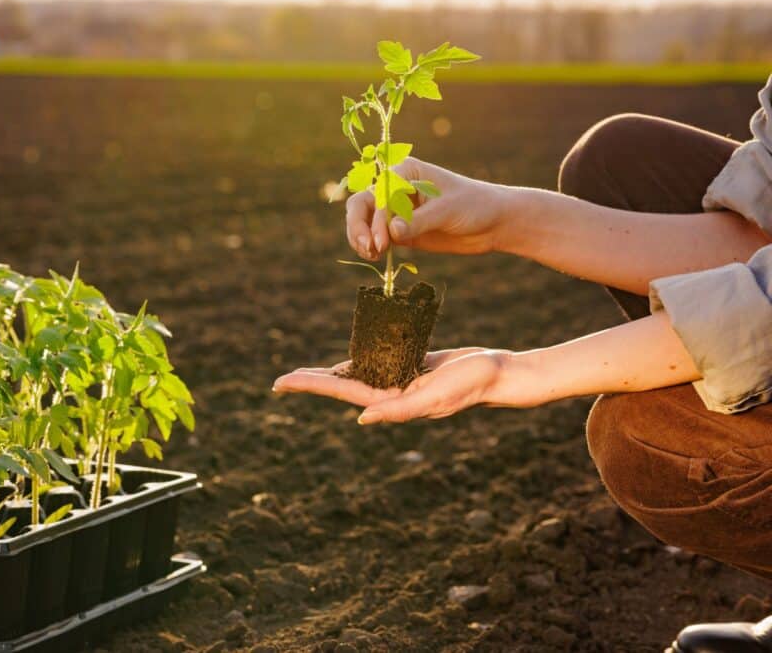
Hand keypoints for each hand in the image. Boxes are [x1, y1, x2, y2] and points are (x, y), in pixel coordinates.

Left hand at [273, 348, 525, 423]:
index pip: (340, 393)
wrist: (497, 373)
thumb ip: (398, 410)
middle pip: (341, 386)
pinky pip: (377, 362)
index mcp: (390, 401)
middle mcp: (390, 394)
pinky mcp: (411, 365)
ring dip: (331, 374)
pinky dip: (358, 359)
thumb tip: (362, 418)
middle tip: (280, 381)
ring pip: (357, 374)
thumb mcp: (433, 398)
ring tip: (304, 374)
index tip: (281, 383)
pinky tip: (345, 359)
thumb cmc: (468, 386)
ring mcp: (400, 380)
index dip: (310, 387)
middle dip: (311, 383)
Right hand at [346, 157, 517, 260]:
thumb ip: (418, 221)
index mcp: (406, 172)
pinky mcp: (399, 230)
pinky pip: (376, 237)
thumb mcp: (447, 210)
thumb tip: (391, 232)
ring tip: (372, 255)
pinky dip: (371, 247)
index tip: (384, 241)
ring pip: (364, 221)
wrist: (493, 223)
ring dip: (361, 238)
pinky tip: (376, 257)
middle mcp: (395, 188)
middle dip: (359, 226)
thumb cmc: (475, 205)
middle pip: (362, 204)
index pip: (378, 193)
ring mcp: (396, 210)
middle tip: (370, 248)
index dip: (377, 218)